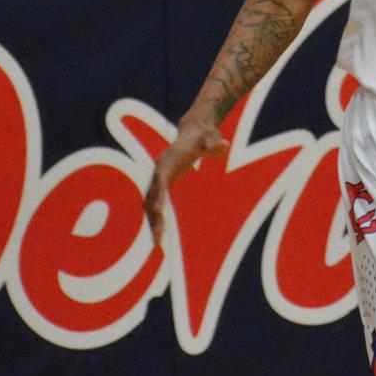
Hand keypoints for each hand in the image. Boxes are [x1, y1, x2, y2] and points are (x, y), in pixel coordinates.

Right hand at [143, 116, 228, 243]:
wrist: (193, 132)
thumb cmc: (203, 136)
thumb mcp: (210, 138)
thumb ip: (216, 144)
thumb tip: (225, 146)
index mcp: (168, 160)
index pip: (160, 179)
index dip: (157, 195)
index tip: (157, 212)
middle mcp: (158, 170)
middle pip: (152, 196)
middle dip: (154, 217)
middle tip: (159, 239)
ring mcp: (157, 178)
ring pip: (150, 203)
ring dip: (152, 222)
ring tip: (158, 243)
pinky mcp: (161, 185)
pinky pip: (155, 204)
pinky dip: (155, 219)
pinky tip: (160, 235)